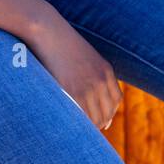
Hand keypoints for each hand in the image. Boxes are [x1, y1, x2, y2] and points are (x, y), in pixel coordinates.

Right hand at [25, 9, 122, 131]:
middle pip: (106, 112)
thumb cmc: (58, 42)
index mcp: (105, 70)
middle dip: (97, 123)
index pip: (115, 100)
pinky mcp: (73, 92)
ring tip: (74, 132)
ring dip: (86, 128)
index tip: (101, 122)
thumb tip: (84, 96)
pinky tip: (69, 128)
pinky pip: (81, 117)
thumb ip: (88, 73)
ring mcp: (88, 87)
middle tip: (84, 132)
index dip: (108, 113)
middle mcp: (101, 80)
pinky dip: (77, 126)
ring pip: (94, 118)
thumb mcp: (81, 56)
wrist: (48, 31)